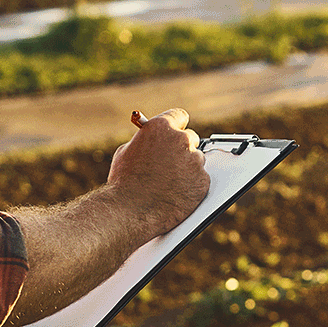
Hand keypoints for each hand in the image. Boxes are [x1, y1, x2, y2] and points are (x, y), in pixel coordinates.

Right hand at [107, 106, 210, 230]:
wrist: (131, 210)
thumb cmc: (124, 182)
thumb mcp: (127, 151)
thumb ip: (147, 141)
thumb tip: (155, 140)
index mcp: (161, 127)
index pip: (179, 116)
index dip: (177, 125)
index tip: (177, 130)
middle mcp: (181, 140)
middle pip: (190, 138)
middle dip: (182, 149)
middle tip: (172, 161)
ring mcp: (194, 160)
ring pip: (196, 160)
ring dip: (187, 168)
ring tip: (168, 183)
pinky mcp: (203, 180)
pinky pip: (200, 179)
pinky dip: (192, 186)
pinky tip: (175, 193)